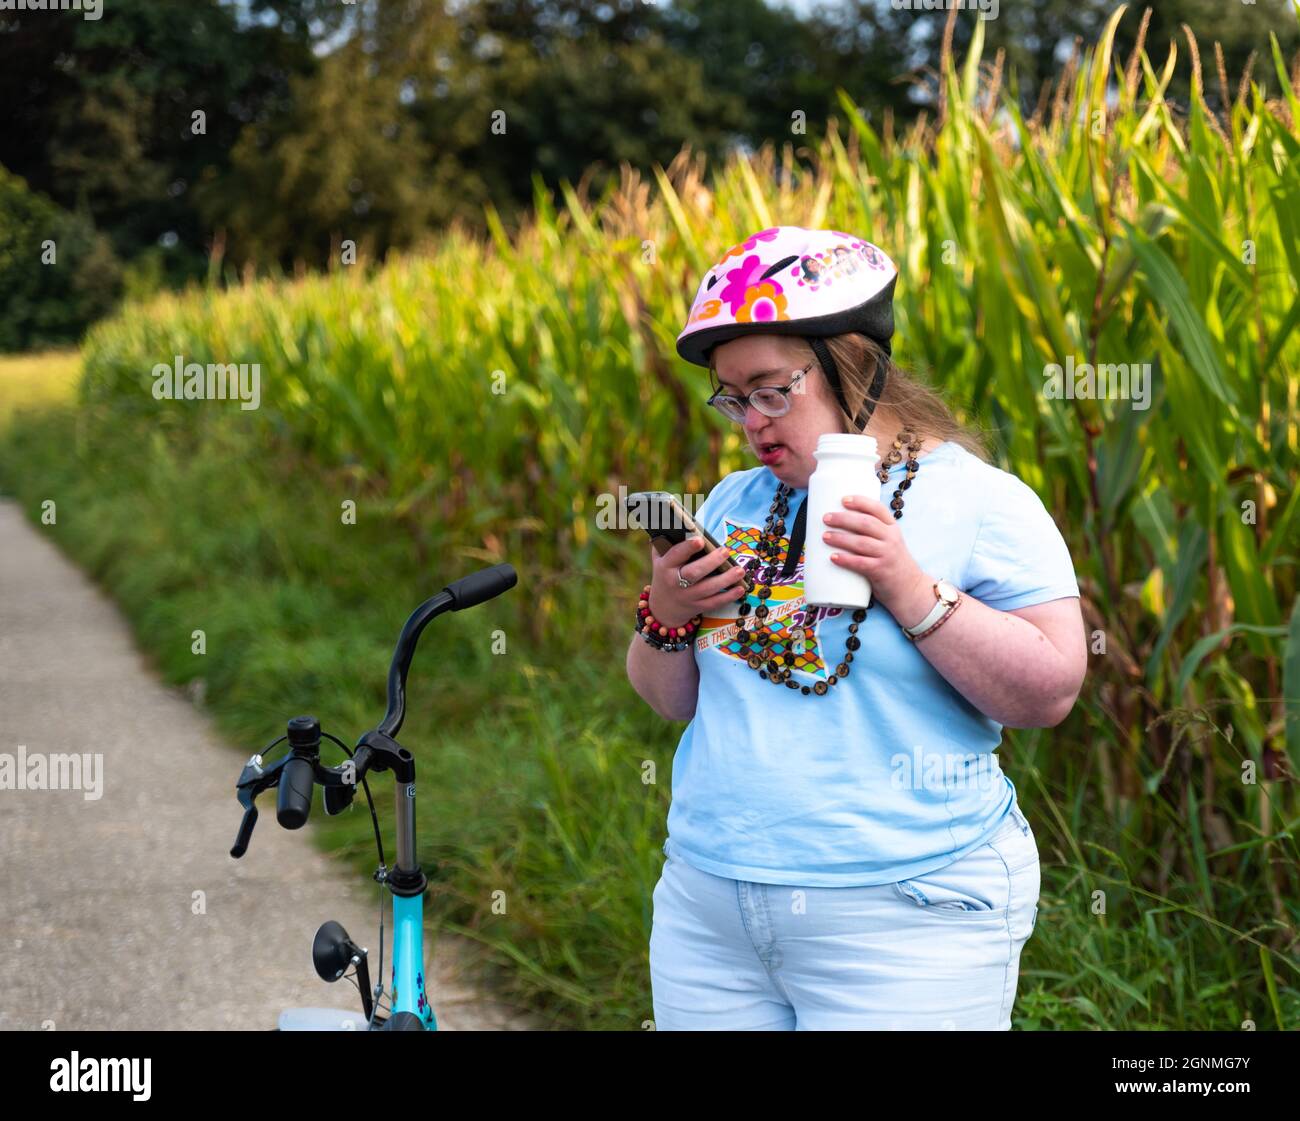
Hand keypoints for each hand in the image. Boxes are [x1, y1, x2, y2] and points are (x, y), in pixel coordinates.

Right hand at [647, 537, 748, 628]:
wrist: (663, 606)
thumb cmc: (665, 573)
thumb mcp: (659, 558)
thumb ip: (665, 542)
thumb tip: (676, 521)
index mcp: (665, 567)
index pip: (675, 556)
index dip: (687, 548)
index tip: (700, 539)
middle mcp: (675, 583)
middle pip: (694, 573)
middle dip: (711, 562)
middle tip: (726, 551)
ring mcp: (687, 597)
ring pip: (707, 589)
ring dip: (725, 579)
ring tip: (739, 570)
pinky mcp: (698, 607)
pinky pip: (715, 602)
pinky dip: (728, 596)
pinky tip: (740, 588)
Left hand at [820, 495, 932, 617]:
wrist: (910, 588)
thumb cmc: (892, 563)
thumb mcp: (888, 543)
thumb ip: (871, 534)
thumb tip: (837, 526)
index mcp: (892, 528)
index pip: (878, 509)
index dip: (860, 502)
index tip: (843, 499)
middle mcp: (891, 538)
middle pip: (865, 523)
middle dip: (844, 519)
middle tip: (826, 518)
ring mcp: (887, 554)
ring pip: (861, 542)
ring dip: (841, 538)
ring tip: (825, 536)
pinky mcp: (881, 571)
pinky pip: (861, 563)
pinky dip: (846, 559)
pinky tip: (833, 557)